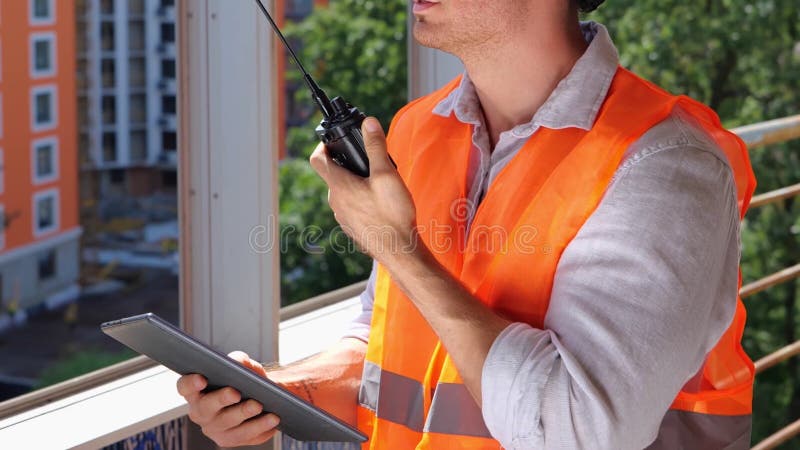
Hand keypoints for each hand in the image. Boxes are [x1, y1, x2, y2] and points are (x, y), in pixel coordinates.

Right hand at [176, 351, 280, 446]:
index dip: (190, 384)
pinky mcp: (231, 440)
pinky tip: (272, 418)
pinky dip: (260, 427)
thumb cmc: (244, 378)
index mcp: (196, 391)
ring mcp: (215, 429)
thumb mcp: (242, 364)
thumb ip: (238, 360)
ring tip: (259, 405)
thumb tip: (238, 364)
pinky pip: (245, 436)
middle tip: (236, 393)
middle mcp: (201, 412)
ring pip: (228, 425)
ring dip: (244, 414)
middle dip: (221, 400)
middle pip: (206, 408)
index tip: (202, 379)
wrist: (260, 395)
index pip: (184, 387)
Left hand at [310, 117, 418, 267]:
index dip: (323, 145)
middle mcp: (335, 202)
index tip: (334, 140)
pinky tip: (379, 203)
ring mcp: (342, 217)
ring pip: (343, 193)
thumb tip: (369, 123)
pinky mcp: (352, 228)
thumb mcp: (386, 174)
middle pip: (333, 176)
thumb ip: (376, 147)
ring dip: (354, 184)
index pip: (317, 159)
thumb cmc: (392, 214)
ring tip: (376, 182)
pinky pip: (351, 208)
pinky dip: (360, 200)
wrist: (399, 250)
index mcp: (339, 186)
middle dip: (346, 164)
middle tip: (365, 160)